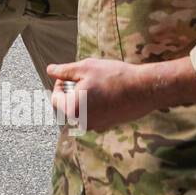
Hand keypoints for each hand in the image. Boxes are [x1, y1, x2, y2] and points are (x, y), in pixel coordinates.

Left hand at [46, 57, 195, 132]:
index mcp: (72, 109)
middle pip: (66, 105)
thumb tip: (50, 70)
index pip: (55, 98)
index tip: (73, 74)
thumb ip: (64, 71)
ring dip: (83, 97)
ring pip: (80, 109)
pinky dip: (95, 103)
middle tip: (86, 79)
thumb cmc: (114, 77)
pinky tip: (107, 93)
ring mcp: (95, 126)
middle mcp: (82, 122)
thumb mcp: (85, 68)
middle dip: (71, 91)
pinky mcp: (107, 126)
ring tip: (97, 85)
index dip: (61, 83)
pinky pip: (93, 114)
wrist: (145, 89)